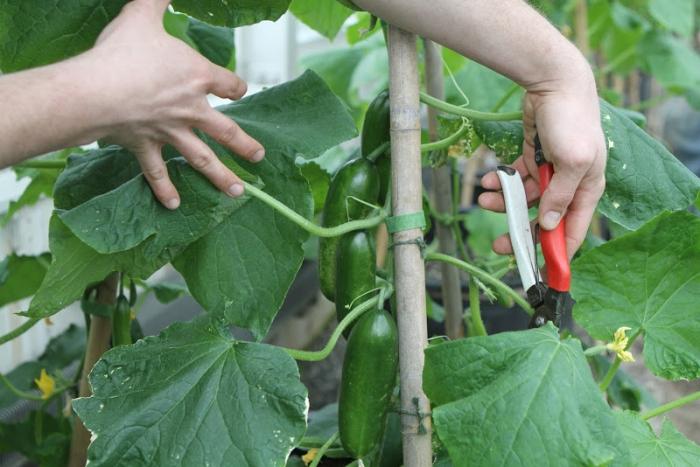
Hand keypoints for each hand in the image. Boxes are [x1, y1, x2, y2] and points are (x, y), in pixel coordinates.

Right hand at [87, 0, 263, 208]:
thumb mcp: (143, 15)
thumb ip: (158, 0)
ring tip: (237, 191)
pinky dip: (164, 189)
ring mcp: (170, 132)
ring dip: (220, 176)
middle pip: (226, 130)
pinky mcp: (146, 146)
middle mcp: (190, 109)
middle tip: (259, 157)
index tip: (240, 91)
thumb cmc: (122, 52)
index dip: (236, 87)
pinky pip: (157, 172)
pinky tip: (173, 205)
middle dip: (245, 145)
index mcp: (196, 76)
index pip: (228, 84)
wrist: (96, 89)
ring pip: (201, 158)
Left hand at [479, 66, 606, 258]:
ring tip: (484, 200)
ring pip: (523, 200)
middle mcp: (568, 185)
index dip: (557, 254)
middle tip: (499, 244)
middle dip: (520, 231)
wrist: (554, 83)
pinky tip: (487, 182)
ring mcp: (549, 172)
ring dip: (503, 203)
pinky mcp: (531, 159)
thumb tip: (549, 226)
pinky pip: (514, 180)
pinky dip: (500, 183)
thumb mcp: (572, 161)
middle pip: (543, 221)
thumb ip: (560, 196)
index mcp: (586, 190)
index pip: (572, 232)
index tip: (541, 274)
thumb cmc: (571, 121)